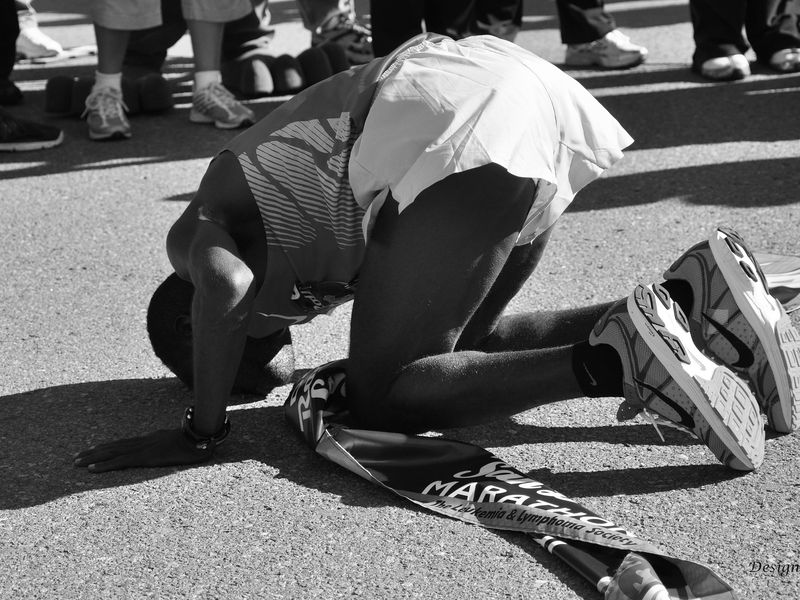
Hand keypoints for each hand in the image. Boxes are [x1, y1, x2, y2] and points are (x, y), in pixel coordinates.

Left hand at [74, 428, 213, 472]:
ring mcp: (142, 449)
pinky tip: (91, 470)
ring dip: (92, 458)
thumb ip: (170, 447)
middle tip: (76, 457)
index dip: (106, 447)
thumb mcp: (178, 444)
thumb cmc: (194, 443)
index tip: (92, 450)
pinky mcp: (144, 457)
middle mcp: (142, 442)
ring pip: (111, 452)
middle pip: (113, 446)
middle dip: (93, 452)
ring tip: (77, 463)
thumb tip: (170, 450)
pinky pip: (119, 462)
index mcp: (149, 440)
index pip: (123, 443)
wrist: (198, 437)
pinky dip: (104, 465)